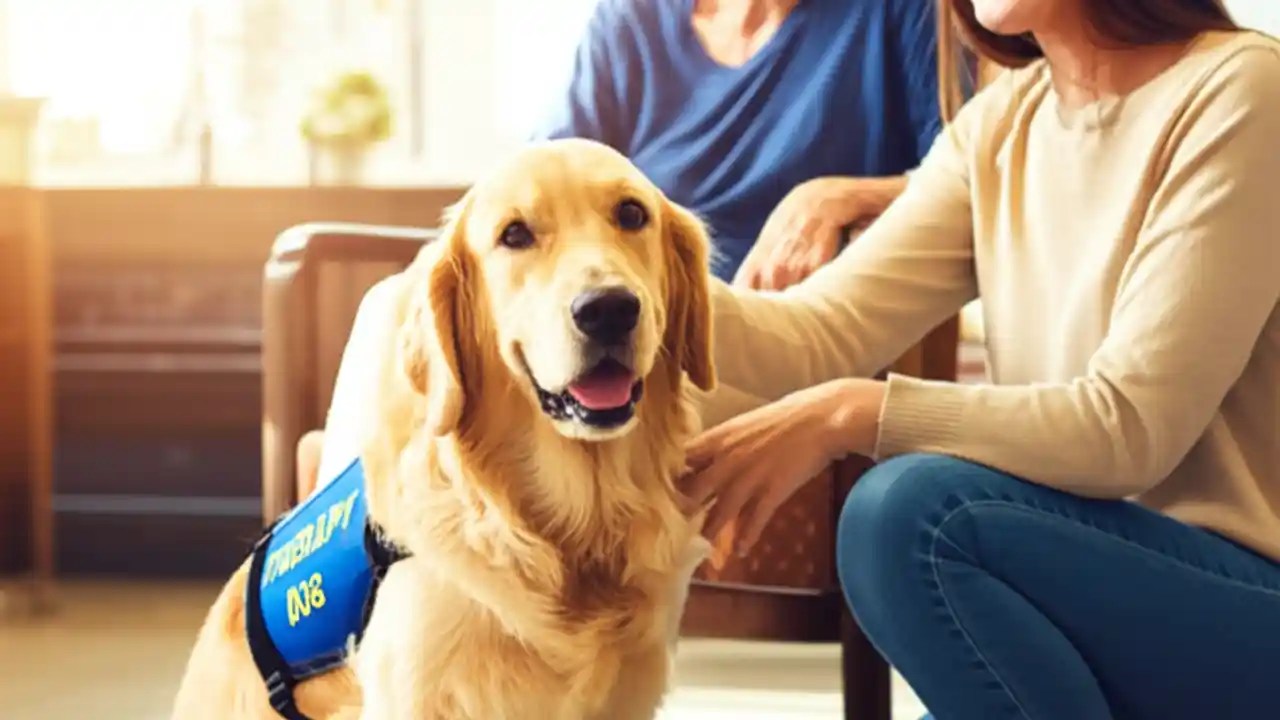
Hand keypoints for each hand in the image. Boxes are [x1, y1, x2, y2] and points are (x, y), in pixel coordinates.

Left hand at [681, 378, 885, 556]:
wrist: (823, 418)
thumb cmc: (787, 416)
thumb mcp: (746, 424)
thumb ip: (725, 443)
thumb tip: (709, 456)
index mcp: (718, 438)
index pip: (680, 461)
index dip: (668, 479)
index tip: (659, 494)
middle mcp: (727, 459)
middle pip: (692, 492)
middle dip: (681, 513)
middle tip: (672, 529)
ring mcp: (748, 477)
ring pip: (718, 513)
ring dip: (709, 535)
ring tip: (702, 552)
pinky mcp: (771, 492)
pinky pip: (752, 522)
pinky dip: (745, 539)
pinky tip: (740, 551)